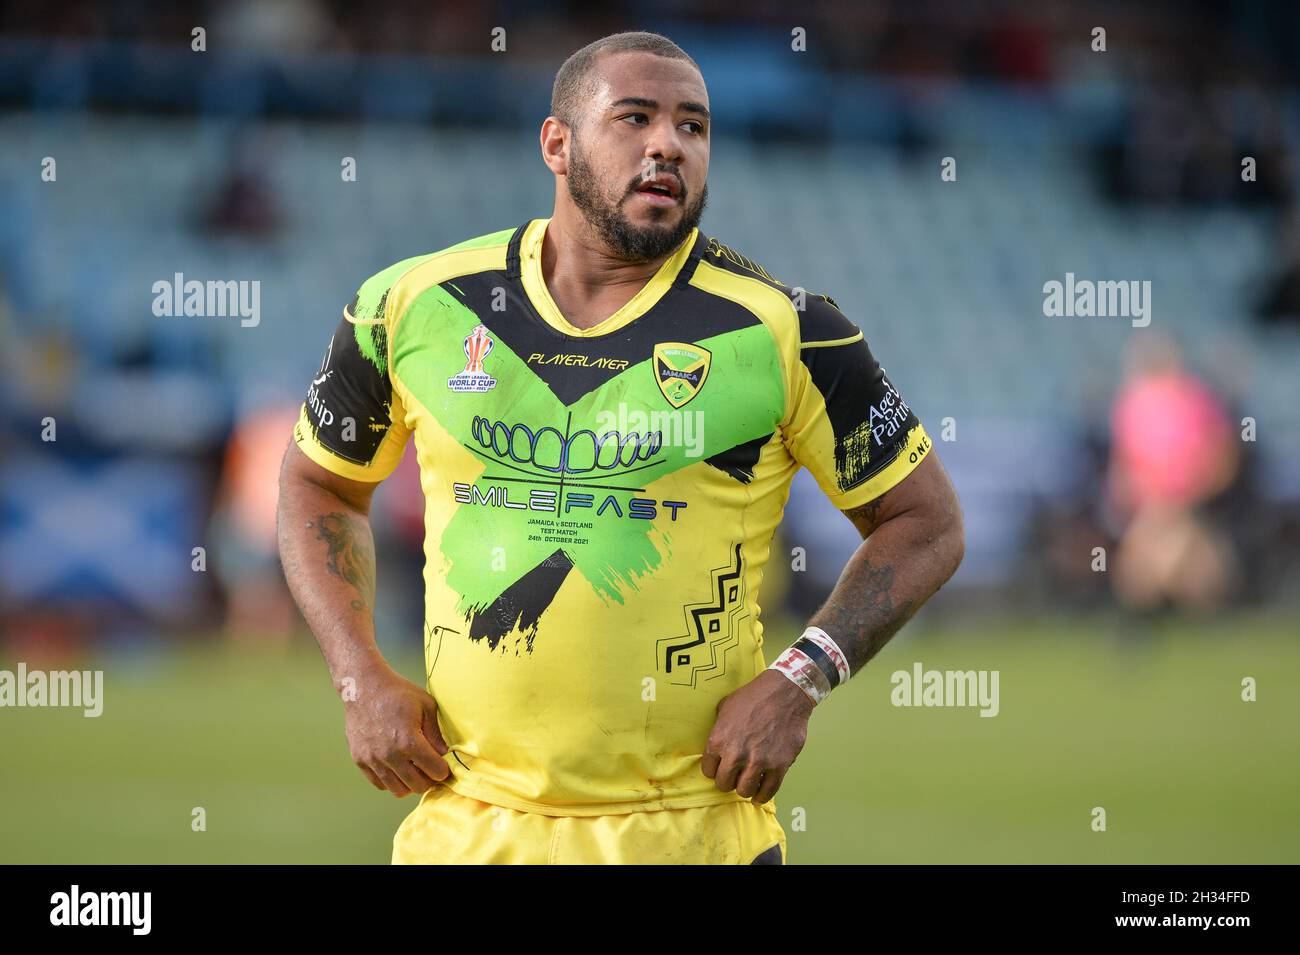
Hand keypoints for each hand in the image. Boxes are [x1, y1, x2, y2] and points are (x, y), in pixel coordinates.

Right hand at [340, 662, 450, 796]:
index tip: (443, 764)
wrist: (363, 687)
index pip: (436, 771)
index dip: (443, 770)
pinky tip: (397, 767)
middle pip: (418, 786)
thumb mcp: (427, 706)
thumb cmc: (398, 693)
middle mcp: (390, 755)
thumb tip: (444, 754)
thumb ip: (436, 733)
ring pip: (398, 790)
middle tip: (430, 769)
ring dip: (410, 783)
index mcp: (409, 741)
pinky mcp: (360, 760)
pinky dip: (391, 780)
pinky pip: (380, 784)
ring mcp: (372, 759)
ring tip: (414, 769)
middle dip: (429, 779)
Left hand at [701, 669, 814, 803]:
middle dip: (729, 781)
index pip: (708, 771)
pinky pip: (768, 791)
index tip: (722, 768)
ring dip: (746, 788)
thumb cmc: (753, 697)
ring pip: (745, 791)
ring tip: (749, 783)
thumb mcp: (725, 708)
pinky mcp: (778, 766)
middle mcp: (735, 754)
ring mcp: (758, 762)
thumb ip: (718, 729)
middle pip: (724, 784)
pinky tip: (760, 794)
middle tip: (735, 777)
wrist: (784, 693)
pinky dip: (763, 796)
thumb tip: (717, 741)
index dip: (715, 770)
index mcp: (718, 741)